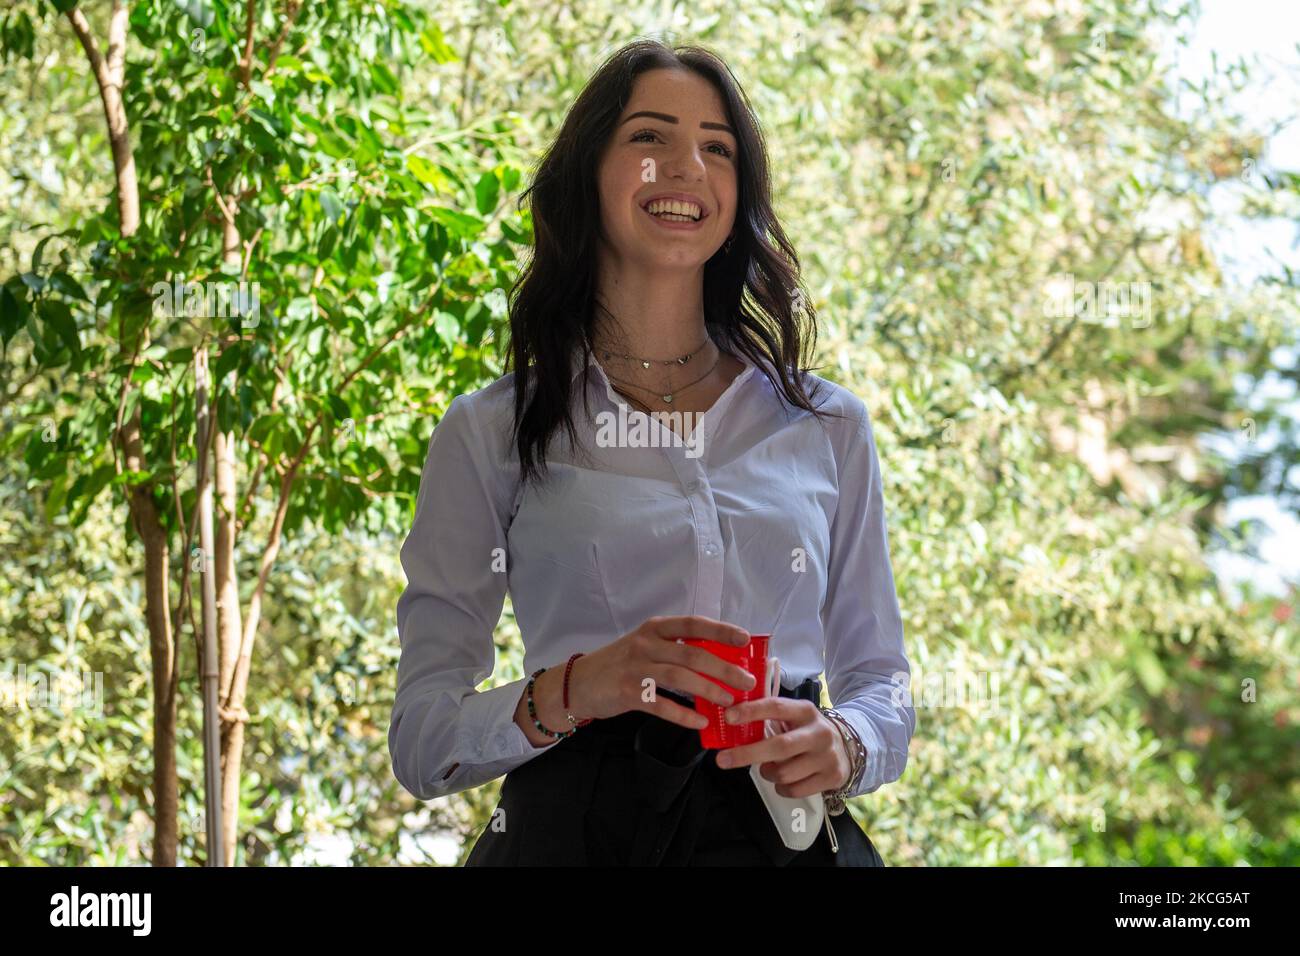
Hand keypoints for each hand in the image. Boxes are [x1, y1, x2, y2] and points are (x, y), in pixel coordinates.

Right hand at [569, 615, 756, 731]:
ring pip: (679, 677)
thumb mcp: (645, 647)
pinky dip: (683, 714)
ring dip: (708, 690)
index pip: (693, 625)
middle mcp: (646, 644)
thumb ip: (674, 650)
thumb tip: (718, 662)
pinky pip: (660, 704)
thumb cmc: (619, 664)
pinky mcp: (627, 692)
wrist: (578, 683)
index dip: (720, 630)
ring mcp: (635, 667)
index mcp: (655, 629)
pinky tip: (700, 722)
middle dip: (723, 668)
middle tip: (747, 681)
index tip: (745, 639)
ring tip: (729, 702)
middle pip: (692, 654)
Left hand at [713, 699, 851, 797]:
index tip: (728, 717)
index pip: (776, 707)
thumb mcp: (795, 717)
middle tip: (722, 760)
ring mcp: (827, 756)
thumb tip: (731, 722)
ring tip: (766, 768)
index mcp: (805, 711)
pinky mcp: (832, 777)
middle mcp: (819, 733)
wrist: (848, 749)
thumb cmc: (808, 732)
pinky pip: (795, 790)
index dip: (751, 711)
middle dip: (747, 754)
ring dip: (767, 773)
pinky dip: (781, 788)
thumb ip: (770, 717)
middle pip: (779, 746)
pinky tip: (782, 781)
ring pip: (784, 773)